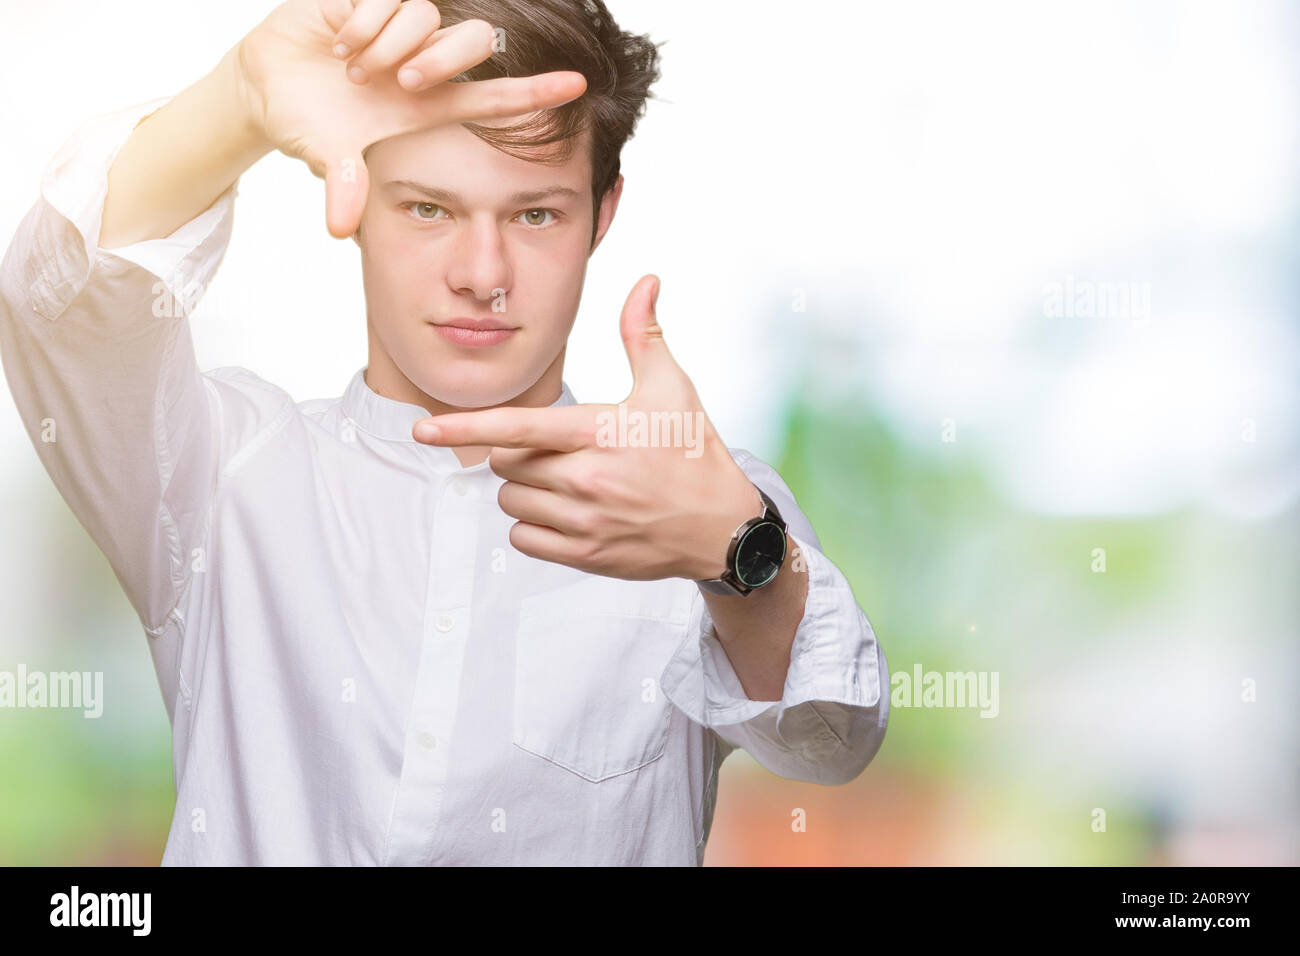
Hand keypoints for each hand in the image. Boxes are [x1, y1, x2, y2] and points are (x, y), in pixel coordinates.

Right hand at [234, 0, 586, 236]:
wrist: (265, 83)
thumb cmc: (309, 121)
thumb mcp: (327, 155)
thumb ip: (342, 186)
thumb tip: (339, 229)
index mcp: (429, 104)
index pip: (497, 97)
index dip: (537, 93)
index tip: (579, 86)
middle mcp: (423, 63)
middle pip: (473, 42)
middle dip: (440, 61)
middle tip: (400, 83)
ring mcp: (401, 28)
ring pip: (428, 16)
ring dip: (390, 45)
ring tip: (355, 68)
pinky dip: (364, 22)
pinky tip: (341, 41)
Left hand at [412, 276, 763, 581]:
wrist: (722, 526)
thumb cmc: (694, 451)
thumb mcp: (672, 388)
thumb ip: (643, 334)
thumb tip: (645, 280)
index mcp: (599, 432)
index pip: (516, 428)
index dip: (463, 427)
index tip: (422, 428)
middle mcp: (587, 479)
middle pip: (506, 463)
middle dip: (518, 453)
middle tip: (558, 449)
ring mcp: (585, 521)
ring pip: (511, 502)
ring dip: (524, 490)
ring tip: (566, 482)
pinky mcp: (586, 555)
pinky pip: (523, 539)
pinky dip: (532, 526)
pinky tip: (564, 513)